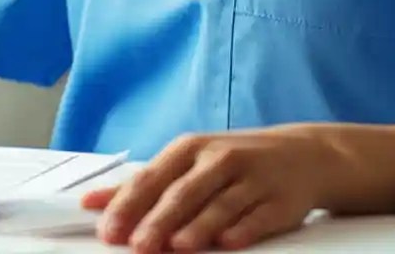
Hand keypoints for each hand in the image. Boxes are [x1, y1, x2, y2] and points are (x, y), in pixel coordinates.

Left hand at [82, 126, 357, 251]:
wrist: (303, 155)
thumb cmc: (232, 162)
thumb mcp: (186, 164)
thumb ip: (141, 186)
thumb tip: (91, 204)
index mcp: (189, 149)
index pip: (152, 178)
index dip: (128, 205)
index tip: (108, 230)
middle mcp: (218, 159)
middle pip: (183, 193)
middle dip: (158, 220)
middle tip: (138, 245)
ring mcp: (251, 178)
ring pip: (220, 205)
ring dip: (198, 227)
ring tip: (178, 246)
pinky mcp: (281, 199)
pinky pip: (259, 216)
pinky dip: (243, 228)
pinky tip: (229, 242)